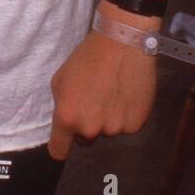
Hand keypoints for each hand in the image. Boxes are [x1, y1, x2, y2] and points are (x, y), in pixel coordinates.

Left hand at [47, 29, 157, 161]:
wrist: (122, 44)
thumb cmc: (87, 58)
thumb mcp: (60, 78)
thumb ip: (61, 104)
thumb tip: (67, 120)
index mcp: (68, 118)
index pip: (59, 150)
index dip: (60, 146)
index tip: (63, 143)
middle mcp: (90, 129)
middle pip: (85, 138)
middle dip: (86, 125)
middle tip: (93, 100)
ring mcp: (115, 129)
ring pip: (107, 131)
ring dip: (107, 119)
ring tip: (112, 92)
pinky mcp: (136, 125)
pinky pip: (126, 126)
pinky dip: (125, 115)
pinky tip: (126, 95)